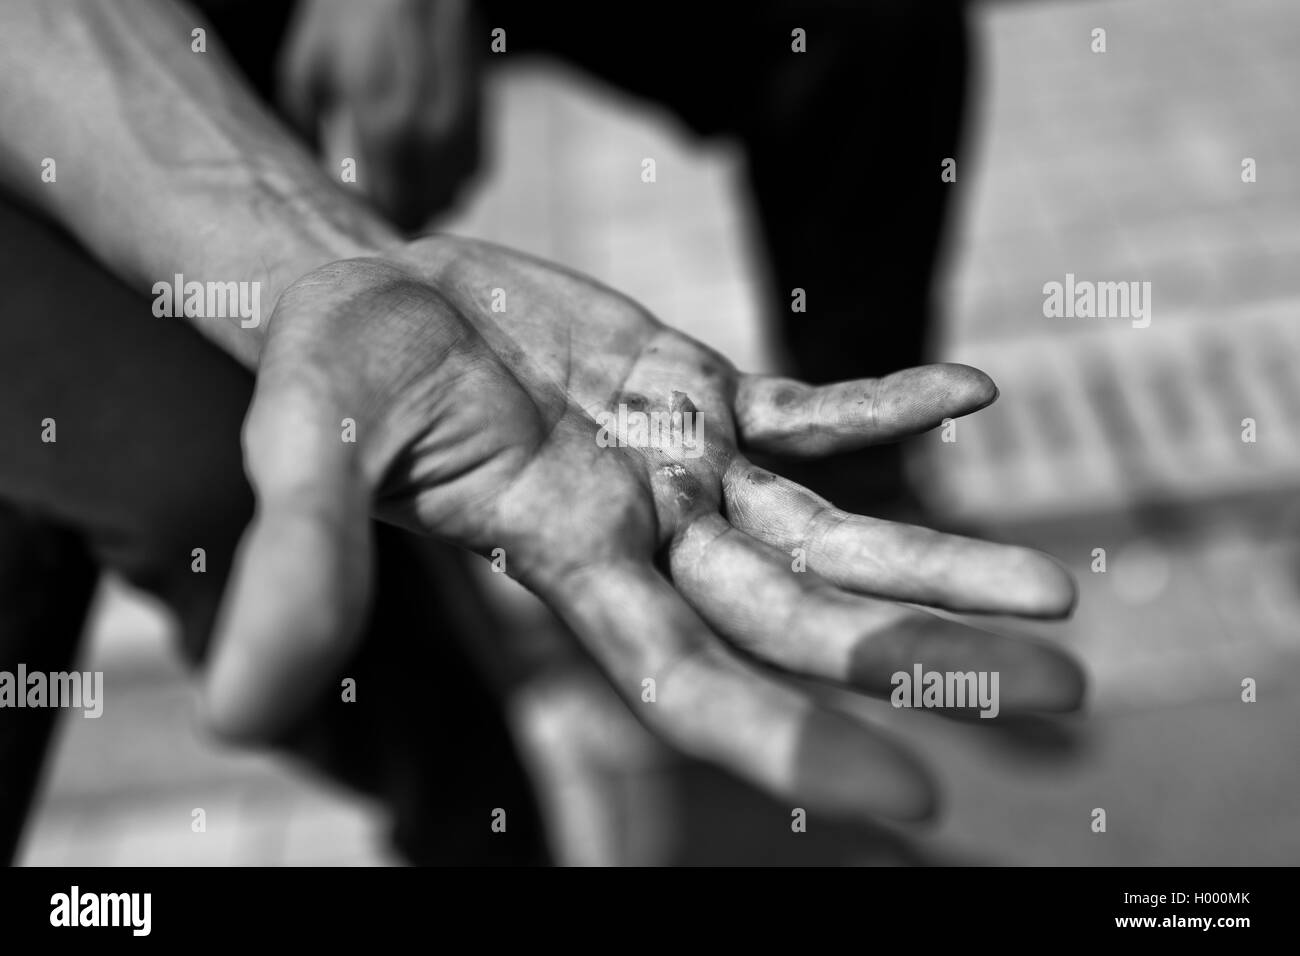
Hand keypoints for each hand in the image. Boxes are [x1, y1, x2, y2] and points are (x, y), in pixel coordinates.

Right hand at [202, 235, 1083, 820]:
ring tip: (1059, 594)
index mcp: (568, 563)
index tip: (914, 796)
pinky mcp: (697, 394)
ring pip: (831, 527)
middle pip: (805, 616)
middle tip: (1066, 693)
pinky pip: (808, 408)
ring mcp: (684, 468)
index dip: (789, 739)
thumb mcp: (309, 456)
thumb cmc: (335, 378)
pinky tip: (969, 385)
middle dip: (924, 656)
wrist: (377, 298)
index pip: (692, 679)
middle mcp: (647, 536)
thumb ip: (306, 570)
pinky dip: (882, 400)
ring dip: (940, 553)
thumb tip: (250, 714)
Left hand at [278, 0, 481, 228]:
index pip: (389, 211)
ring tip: (397, 194)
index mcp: (388, 129)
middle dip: (397, 219)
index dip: (370, 224)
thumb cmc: (345, 12)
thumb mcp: (306, 70)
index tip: (349, 220)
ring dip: (428, 203)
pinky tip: (424, 168)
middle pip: (425, 212)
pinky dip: (451, 180)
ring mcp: (464, 126)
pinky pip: (474, 171)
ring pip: (455, 196)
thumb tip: (310, 183)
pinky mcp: (482, 113)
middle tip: (369, 213)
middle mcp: (435, 135)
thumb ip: (308, 137)